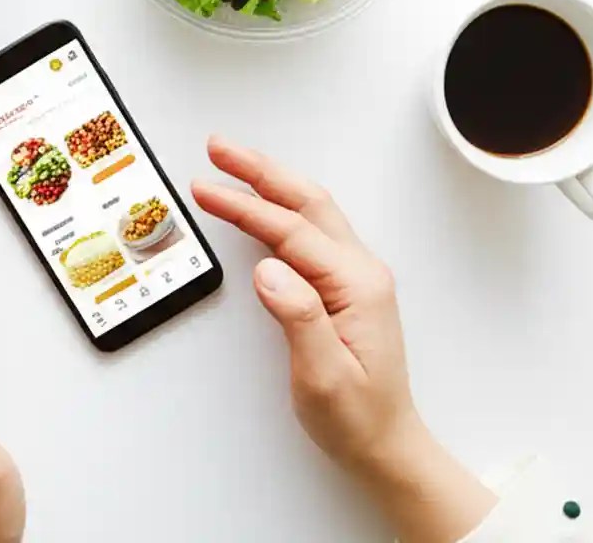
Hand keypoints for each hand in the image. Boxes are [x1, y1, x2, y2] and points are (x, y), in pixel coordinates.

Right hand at [193, 138, 495, 542]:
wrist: (386, 444)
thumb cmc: (356, 417)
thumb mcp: (322, 375)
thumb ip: (297, 317)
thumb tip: (268, 269)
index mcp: (357, 286)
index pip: (291, 232)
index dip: (245, 207)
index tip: (206, 189)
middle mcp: (361, 272)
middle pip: (306, 202)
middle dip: (259, 171)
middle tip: (218, 149)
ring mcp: (355, 277)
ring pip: (310, 211)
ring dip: (270, 183)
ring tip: (232, 164)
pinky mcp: (344, 287)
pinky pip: (310, 232)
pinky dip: (280, 208)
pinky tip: (262, 204)